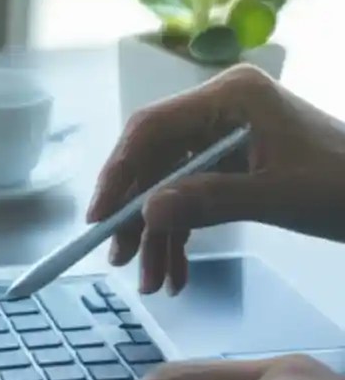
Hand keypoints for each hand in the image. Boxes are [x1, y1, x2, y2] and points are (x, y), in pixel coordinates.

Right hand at [89, 64, 344, 294]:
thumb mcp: (279, 197)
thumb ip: (210, 201)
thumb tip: (147, 213)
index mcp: (231, 97)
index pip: (151, 128)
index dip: (119, 173)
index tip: (100, 219)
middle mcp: (221, 109)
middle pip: (155, 160)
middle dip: (138, 215)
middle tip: (121, 260)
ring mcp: (227, 134)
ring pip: (170, 184)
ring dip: (160, 234)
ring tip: (154, 282)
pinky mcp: (234, 161)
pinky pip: (193, 195)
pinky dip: (183, 233)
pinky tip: (178, 271)